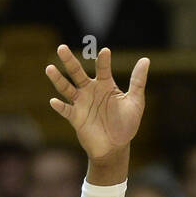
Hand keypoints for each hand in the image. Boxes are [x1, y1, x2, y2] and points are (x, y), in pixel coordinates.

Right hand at [46, 46, 148, 161]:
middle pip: (77, 72)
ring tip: (49, 68)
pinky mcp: (76, 118)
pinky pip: (66, 110)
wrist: (115, 147)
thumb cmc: (126, 124)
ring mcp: (81, 103)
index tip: (105, 52)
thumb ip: (138, 82)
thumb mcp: (136, 102)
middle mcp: (90, 91)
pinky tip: (54, 101)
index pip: (102, 69)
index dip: (103, 61)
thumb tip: (145, 60)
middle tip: (61, 48)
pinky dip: (60, 106)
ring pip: (67, 88)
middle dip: (69, 61)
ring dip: (58, 79)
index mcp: (105, 85)